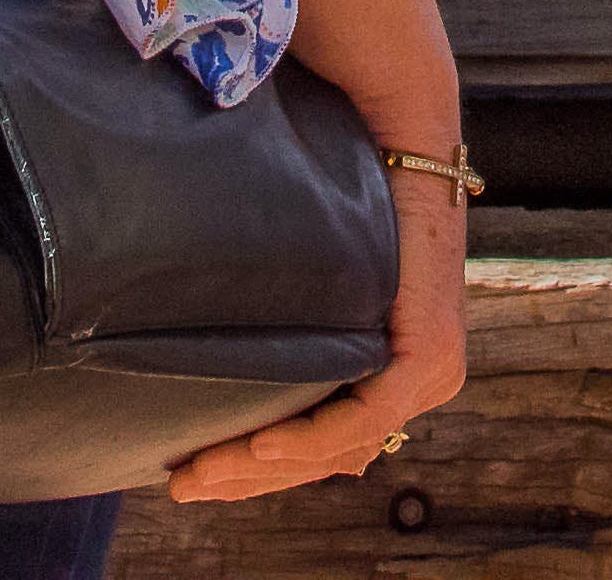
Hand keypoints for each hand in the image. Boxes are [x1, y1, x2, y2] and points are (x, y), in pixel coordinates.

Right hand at [158, 173, 473, 501]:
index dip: (254, 470)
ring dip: (264, 466)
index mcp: (390, 362)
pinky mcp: (433, 350)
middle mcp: (418, 375)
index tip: (185, 475)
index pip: (322, 446)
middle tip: (178, 486)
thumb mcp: (308, 274)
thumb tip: (204, 356)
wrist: (398, 125)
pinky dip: (311, 439)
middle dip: (246, 478)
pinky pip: (367, 417)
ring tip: (198, 471)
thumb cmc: (345, 184)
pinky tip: (258, 448)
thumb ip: (282, 319)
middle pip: (327, 457)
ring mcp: (432, 367)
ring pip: (341, 448)